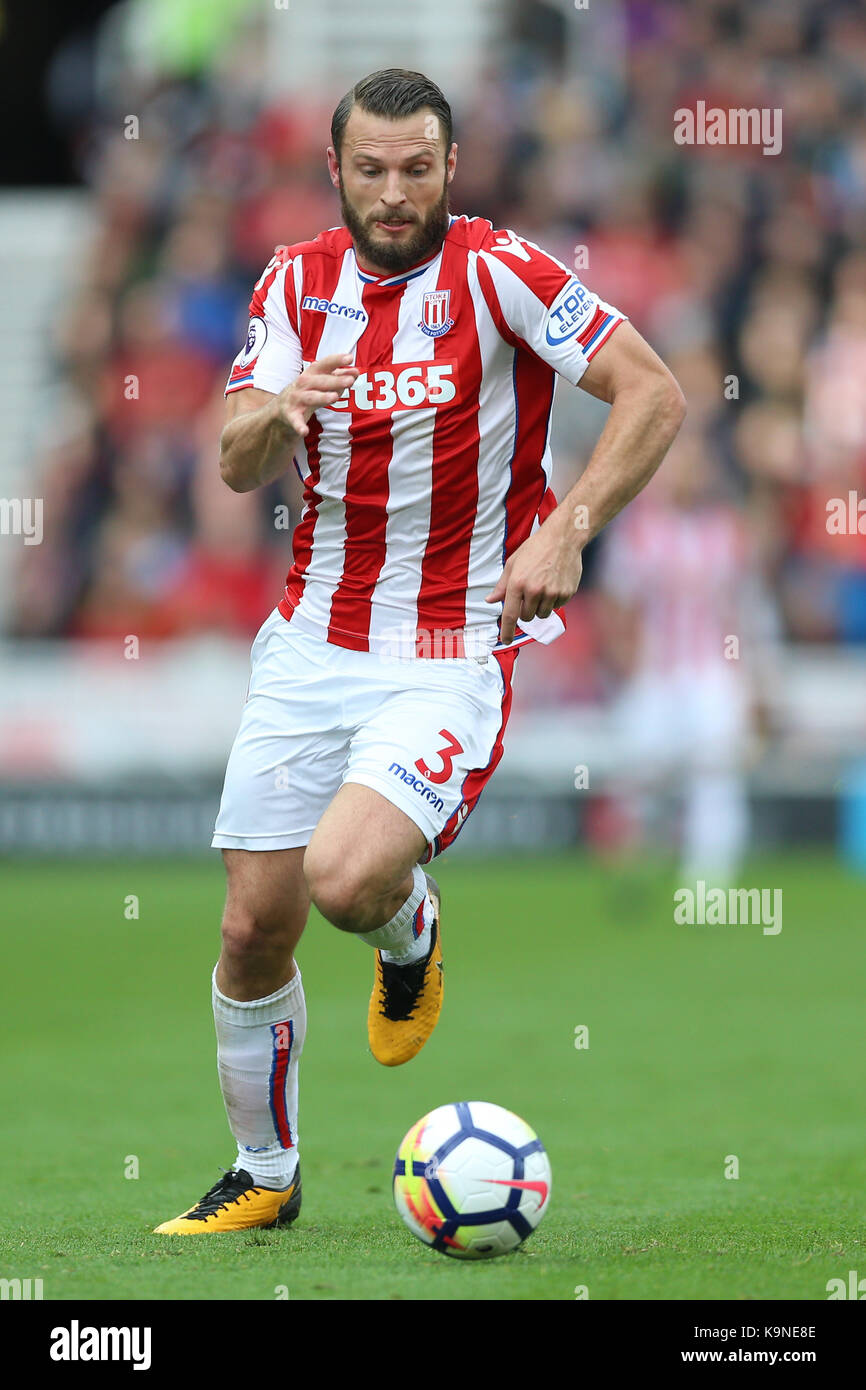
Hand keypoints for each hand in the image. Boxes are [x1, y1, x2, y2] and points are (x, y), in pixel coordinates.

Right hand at [277, 353, 358, 436]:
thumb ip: (339, 377)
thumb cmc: (307, 391)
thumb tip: (356, 372)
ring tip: (334, 397)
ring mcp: (297, 399)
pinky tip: (304, 431)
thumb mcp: (322, 382)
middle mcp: (303, 384)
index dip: (337, 360)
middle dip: (335, 381)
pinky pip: (296, 421)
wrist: (282, 408)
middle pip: (321, 381)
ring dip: (322, 397)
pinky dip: (299, 426)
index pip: (325, 364)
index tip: (349, 358)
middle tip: (350, 381)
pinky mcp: (291, 415)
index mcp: (312, 373)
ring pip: (311, 397)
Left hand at [485, 515, 583, 643]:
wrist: (563, 538)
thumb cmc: (535, 549)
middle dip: (526, 610)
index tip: (505, 641)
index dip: (507, 631)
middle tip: (529, 593)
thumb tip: (490, 600)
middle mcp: (535, 590)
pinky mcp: (566, 593)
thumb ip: (502, 585)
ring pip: (542, 614)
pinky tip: (554, 583)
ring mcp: (552, 593)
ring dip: (540, 607)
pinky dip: (554, 600)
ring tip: (542, 587)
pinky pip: (557, 607)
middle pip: (527, 617)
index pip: (510, 615)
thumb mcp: (513, 563)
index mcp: (518, 583)